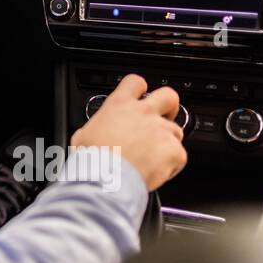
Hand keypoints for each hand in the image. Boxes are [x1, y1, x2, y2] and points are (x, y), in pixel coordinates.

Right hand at [71, 74, 186, 190]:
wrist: (107, 179)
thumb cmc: (93, 159)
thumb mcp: (83, 135)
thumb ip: (97, 127)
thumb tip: (95, 133)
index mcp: (120, 105)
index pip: (136, 82)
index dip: (140, 89)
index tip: (139, 98)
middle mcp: (144, 113)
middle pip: (169, 96)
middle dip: (169, 106)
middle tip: (164, 117)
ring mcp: (162, 130)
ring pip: (176, 131)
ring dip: (168, 142)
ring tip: (153, 158)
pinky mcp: (174, 150)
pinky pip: (179, 156)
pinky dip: (171, 165)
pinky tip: (157, 172)